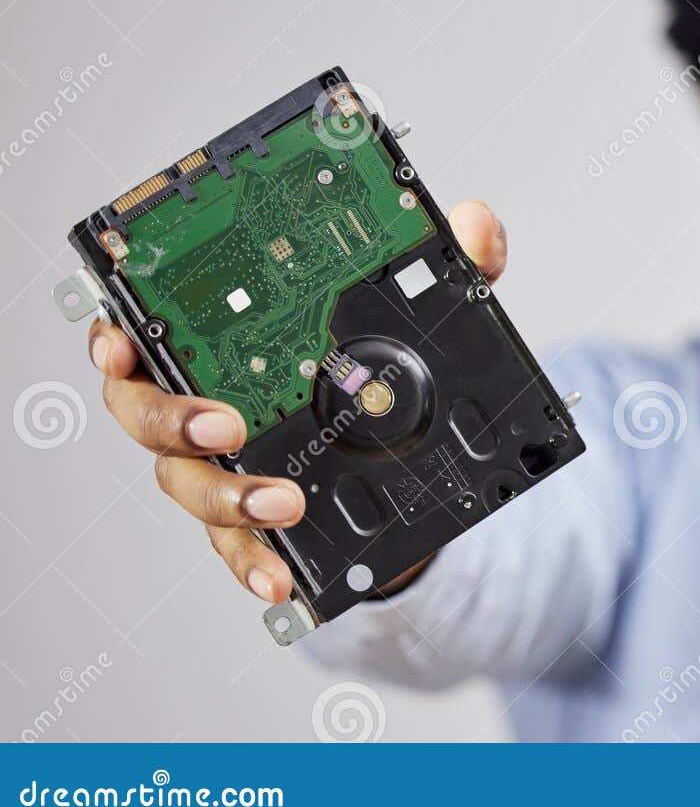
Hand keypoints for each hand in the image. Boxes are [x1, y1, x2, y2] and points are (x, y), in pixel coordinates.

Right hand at [88, 199, 509, 602]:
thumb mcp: (427, 306)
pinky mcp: (255, 525)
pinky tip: (281, 580)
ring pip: (190, 486)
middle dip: (173, 420)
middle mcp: (202, 406)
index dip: (117, 335)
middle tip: (224, 423)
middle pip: (147, 414)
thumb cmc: (383, 367)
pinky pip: (238, 550)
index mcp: (222, 342)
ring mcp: (222, 468)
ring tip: (282, 501)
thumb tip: (476, 225)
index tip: (121, 342)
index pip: (145, 330)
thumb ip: (450, 261)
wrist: (409, 460)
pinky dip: (255, 566)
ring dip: (228, 496)